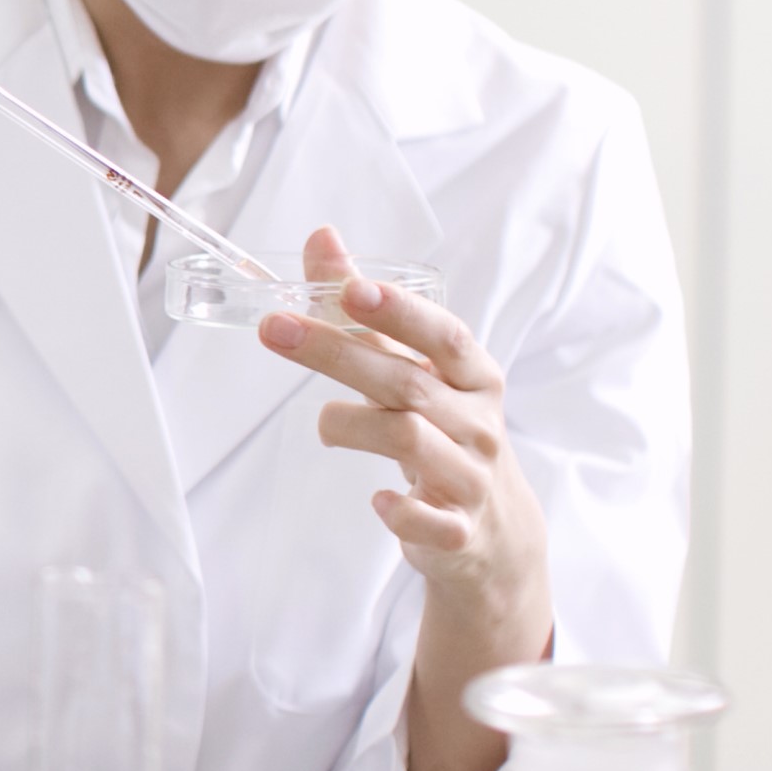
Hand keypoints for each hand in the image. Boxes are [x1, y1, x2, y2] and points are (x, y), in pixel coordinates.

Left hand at [257, 229, 546, 612]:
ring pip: (411, 441)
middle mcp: (477, 423)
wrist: (495, 532)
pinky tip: (377, 503)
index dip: (398, 311)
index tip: (350, 288)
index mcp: (474, 376)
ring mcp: (470, 478)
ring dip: (352, 425)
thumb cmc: (445, 432)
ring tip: (323, 424)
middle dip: (338, 353)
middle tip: (276, 329)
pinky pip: (431, 520)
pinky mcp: (457, 531)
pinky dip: (402, 512)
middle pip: (407, 383)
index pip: (443, 335)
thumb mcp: (416, 371)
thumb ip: (366, 314)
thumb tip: (322, 238)